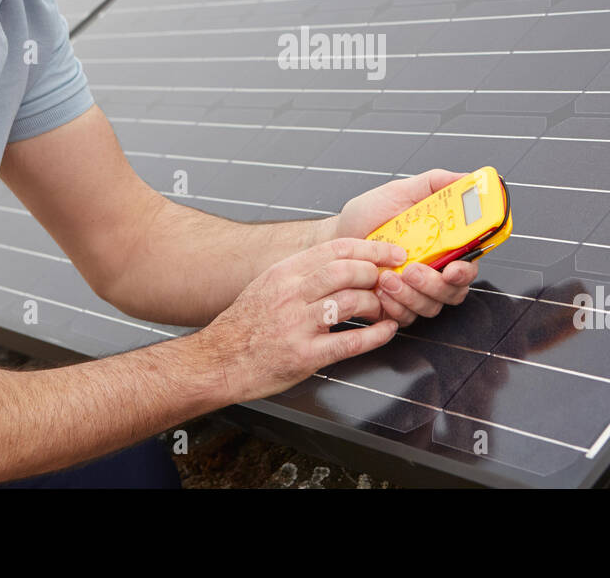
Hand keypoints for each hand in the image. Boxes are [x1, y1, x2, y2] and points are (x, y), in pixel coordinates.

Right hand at [201, 237, 406, 401]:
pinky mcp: (304, 355)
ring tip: (383, 307)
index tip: (390, 251)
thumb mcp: (268, 285)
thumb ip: (300, 273)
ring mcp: (297, 325)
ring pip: (350, 301)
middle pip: (346, 271)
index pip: (335, 249)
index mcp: (284, 273)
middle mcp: (291, 294)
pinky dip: (375, 336)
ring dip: (375, 303)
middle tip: (388, 281)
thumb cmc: (245, 326)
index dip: (370, 247)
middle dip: (375, 273)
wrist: (218, 361)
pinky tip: (386, 331)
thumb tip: (340, 261)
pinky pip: (349, 342)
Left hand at [334, 168, 481, 327]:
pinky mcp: (398, 307)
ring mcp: (417, 292)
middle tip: (412, 270)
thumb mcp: (400, 192)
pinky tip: (379, 291)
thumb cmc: (369, 216)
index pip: (469, 262)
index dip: (467, 269)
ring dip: (411, 295)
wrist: (337, 237)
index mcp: (443, 245)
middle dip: (435, 285)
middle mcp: (434, 271)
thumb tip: (466, 178)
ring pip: (431, 307)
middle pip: (455, 291)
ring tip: (386, 276)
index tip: (454, 267)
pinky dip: (394, 306)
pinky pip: (406, 317)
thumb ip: (434, 184)